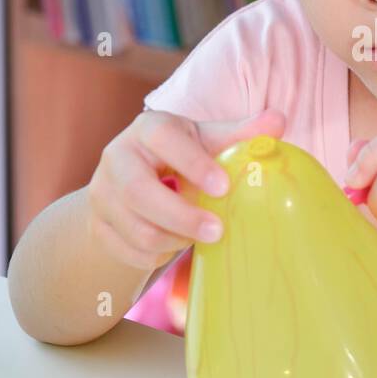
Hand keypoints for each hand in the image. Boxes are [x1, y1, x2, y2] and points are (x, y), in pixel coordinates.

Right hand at [86, 108, 285, 272]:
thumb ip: (240, 134)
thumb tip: (278, 121)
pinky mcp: (98, 226)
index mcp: (147, 129)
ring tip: (200, 236)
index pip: (164, 139)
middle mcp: (117, 157)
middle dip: (182, 217)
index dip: (193, 163)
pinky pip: (129, 252)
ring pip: (137, 228)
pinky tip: (175, 245)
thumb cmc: (179, 157)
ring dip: (174, 239)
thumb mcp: (205, 141)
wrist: (128, 183)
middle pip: (139, 192)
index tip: (223, 188)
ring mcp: (102, 194)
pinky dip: (158, 255)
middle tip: (219, 231)